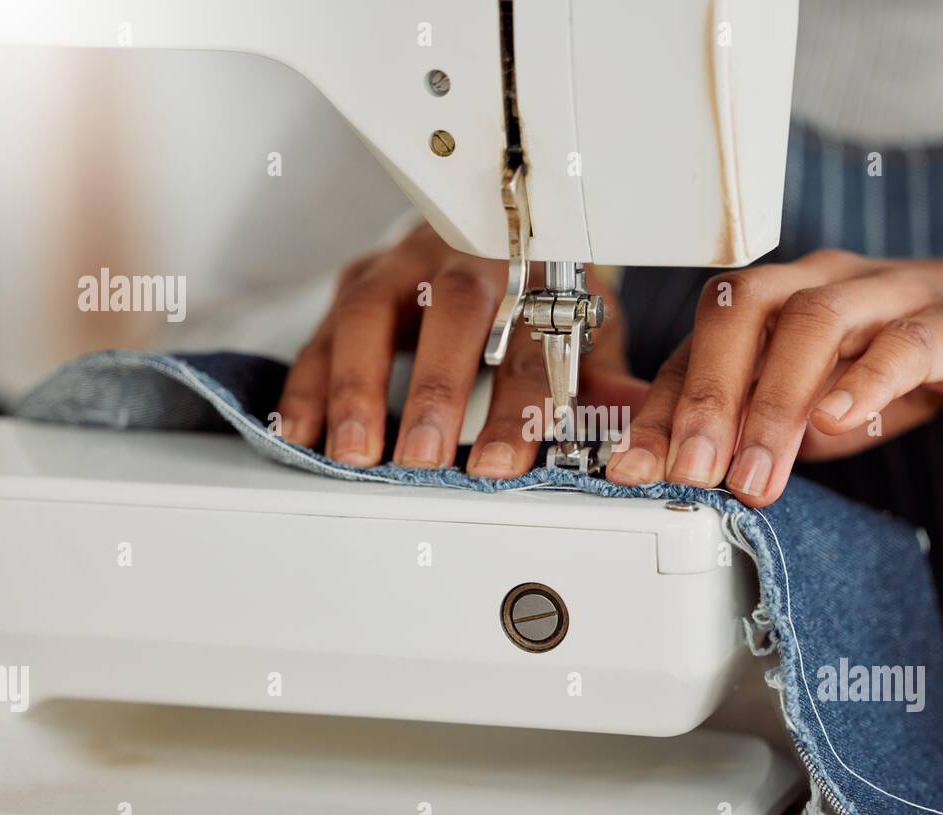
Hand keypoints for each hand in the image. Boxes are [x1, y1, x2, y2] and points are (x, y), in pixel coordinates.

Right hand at [275, 223, 644, 475]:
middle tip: (421, 457)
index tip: (499, 465)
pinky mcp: (356, 283)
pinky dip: (309, 385)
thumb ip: (603, 382)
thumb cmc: (545, 288)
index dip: (514, 406)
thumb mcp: (587, 328)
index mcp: (534, 272)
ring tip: (356, 454)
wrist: (504, 221)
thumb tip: (639, 438)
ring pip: (371, 312)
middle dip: (434, 387)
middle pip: (450, 311)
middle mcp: (466, 258)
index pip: (528, 342)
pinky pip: (324, 331)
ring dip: (358, 387)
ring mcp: (403, 266)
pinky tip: (303, 434)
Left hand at [605, 250, 942, 506]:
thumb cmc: (891, 364)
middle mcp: (819, 281)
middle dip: (706, 395)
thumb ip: (752, 427)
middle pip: (743, 309)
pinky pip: (905, 340)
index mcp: (775, 299)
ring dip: (775, 405)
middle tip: (690, 471)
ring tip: (756, 475)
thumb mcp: (807, 403)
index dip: (662, 405)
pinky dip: (866, 381)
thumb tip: (686, 473)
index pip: (699, 342)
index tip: (632, 467)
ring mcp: (887, 292)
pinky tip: (838, 421)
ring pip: (814, 322)